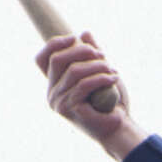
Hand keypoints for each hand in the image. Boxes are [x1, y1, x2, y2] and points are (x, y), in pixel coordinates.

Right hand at [37, 32, 145, 161]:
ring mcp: (58, 102)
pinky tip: (113, 78)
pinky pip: (84, 85)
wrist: (119, 128)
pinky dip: (101, 78)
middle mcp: (51, 93)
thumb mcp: (99, 72)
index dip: (55, 44)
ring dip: (97, 66)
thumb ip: (91, 54)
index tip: (74, 37)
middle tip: (102, 56)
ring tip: (112, 71)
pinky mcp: (69, 109)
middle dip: (81, 51)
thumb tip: (84, 33)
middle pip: (57, 59)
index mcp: (55, 84)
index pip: (42, 59)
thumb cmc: (110, 101)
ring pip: (74, 71)